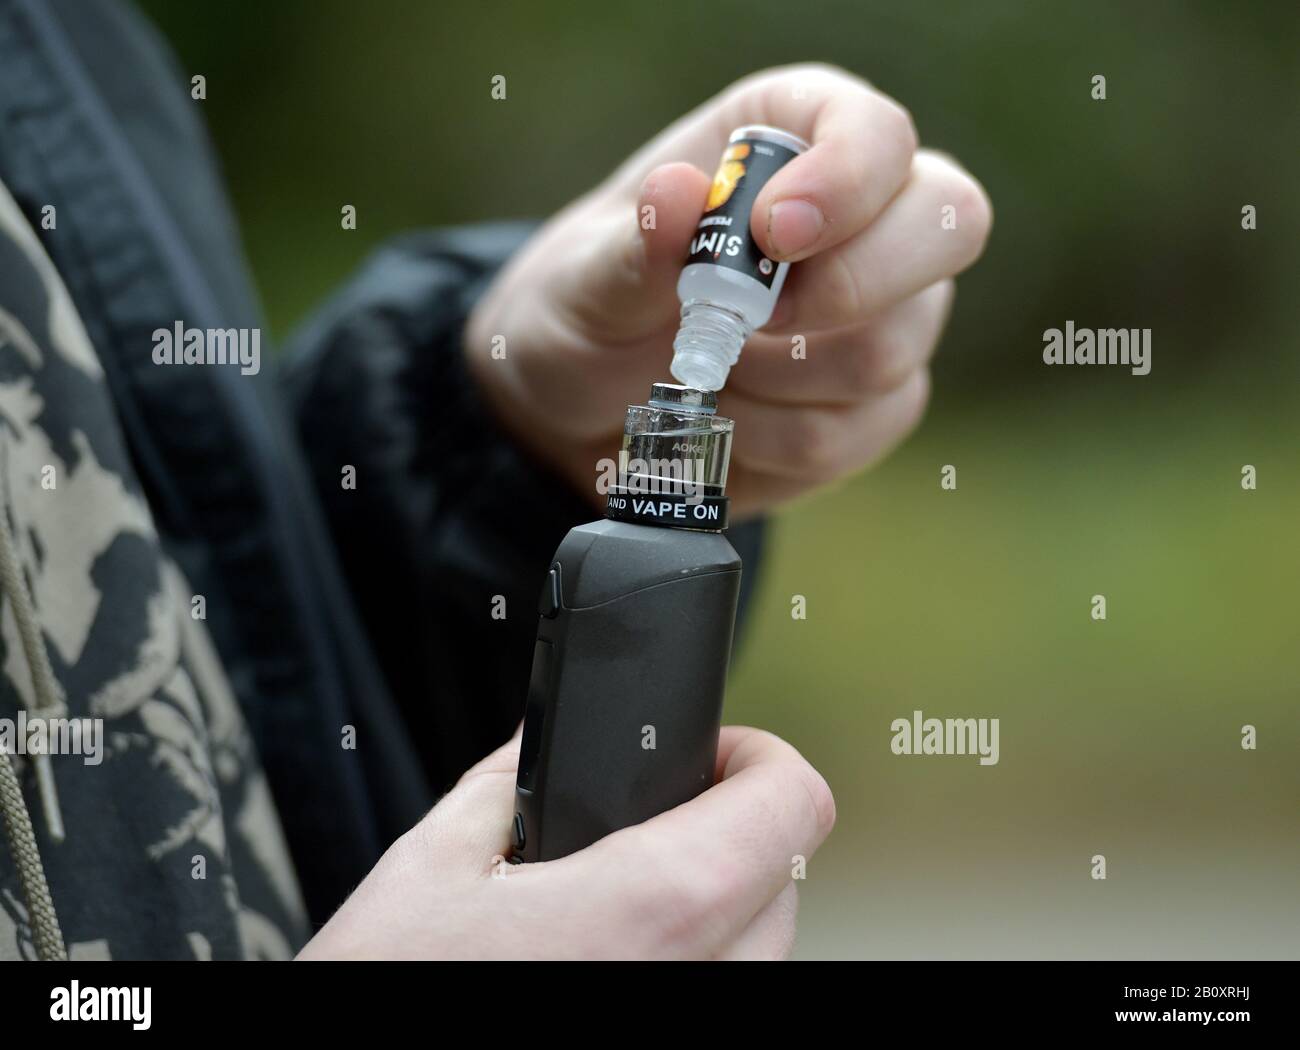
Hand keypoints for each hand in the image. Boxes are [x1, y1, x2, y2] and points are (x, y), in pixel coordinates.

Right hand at [297, 724, 833, 959]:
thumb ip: (510, 781)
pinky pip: (722, 994)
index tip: (713, 753)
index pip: (794, 804)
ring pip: (764, 948)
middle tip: (654, 821)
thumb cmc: (386, 988)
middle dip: (733, 830)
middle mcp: (700, 985)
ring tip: (622, 898)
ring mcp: (694, 1031)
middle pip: (786, 876)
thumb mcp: (430, 863)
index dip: (757, 756)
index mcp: (653, 908)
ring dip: (719, 904)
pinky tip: (613, 956)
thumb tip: (545, 741)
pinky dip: (692, 962)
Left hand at [466, 63, 990, 517]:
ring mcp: (887, 312)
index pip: (877, 133)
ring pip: (894, 348)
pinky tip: (726, 419)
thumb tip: (677, 194)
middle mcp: (866, 215)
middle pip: (948, 224)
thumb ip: (633, 247)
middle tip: (750, 323)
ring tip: (705, 372)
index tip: (776, 233)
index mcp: (791, 139)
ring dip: (777, 379)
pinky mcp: (879, 401)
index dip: (846, 180)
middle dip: (849, 286)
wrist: (587, 410)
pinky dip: (774, 439)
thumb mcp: (582, 278)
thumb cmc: (591, 309)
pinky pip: (860, 431)